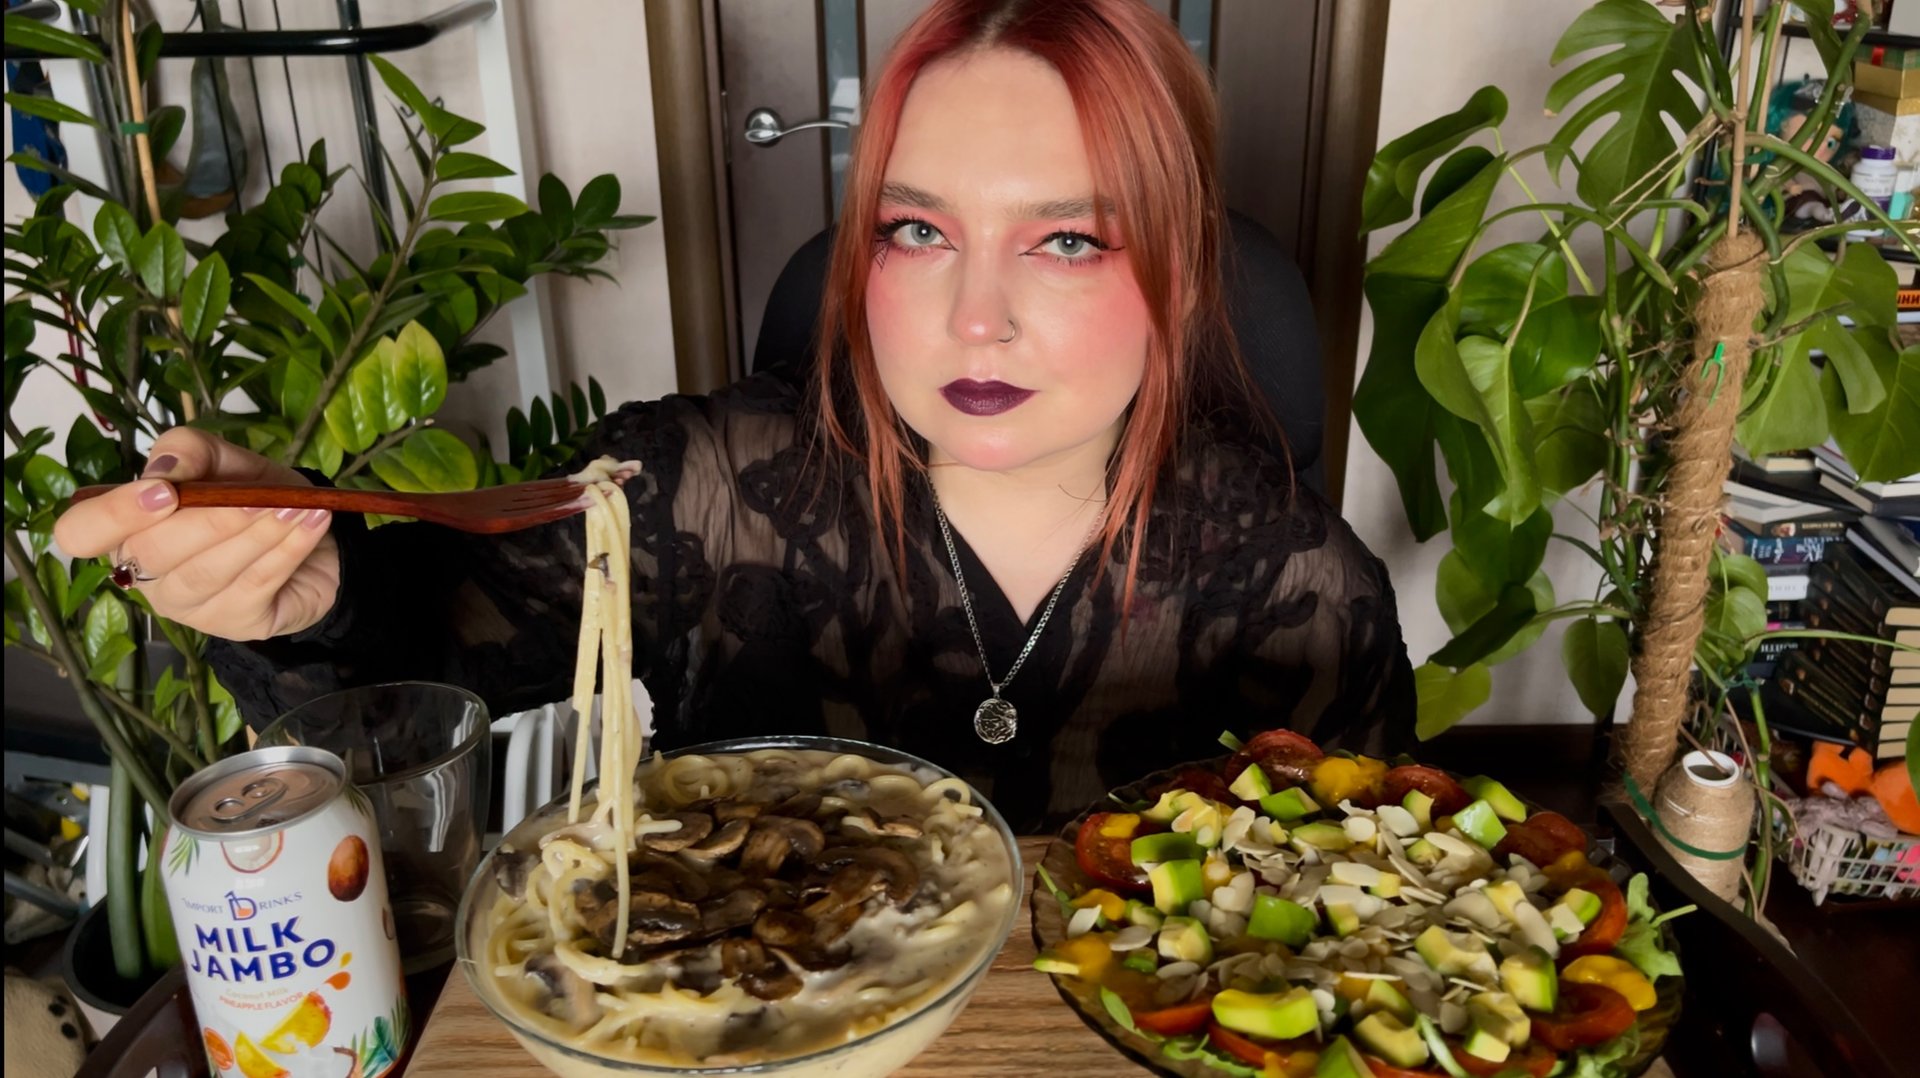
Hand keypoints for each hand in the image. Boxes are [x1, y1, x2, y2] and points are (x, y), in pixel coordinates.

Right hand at [53, 428, 341, 639]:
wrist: (312, 534)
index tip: (162, 492)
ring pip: (208, 571)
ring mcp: (186, 607)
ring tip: (296, 505)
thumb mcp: (221, 460)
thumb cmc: (250, 495)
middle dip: (210, 521)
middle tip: (260, 496)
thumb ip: (188, 453)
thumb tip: (164, 471)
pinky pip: (256, 584)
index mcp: (125, 530)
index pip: (80, 532)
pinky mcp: (234, 623)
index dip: (112, 515)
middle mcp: (144, 574)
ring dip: (256, 534)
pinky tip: (311, 522)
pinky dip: (287, 549)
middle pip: (154, 553)